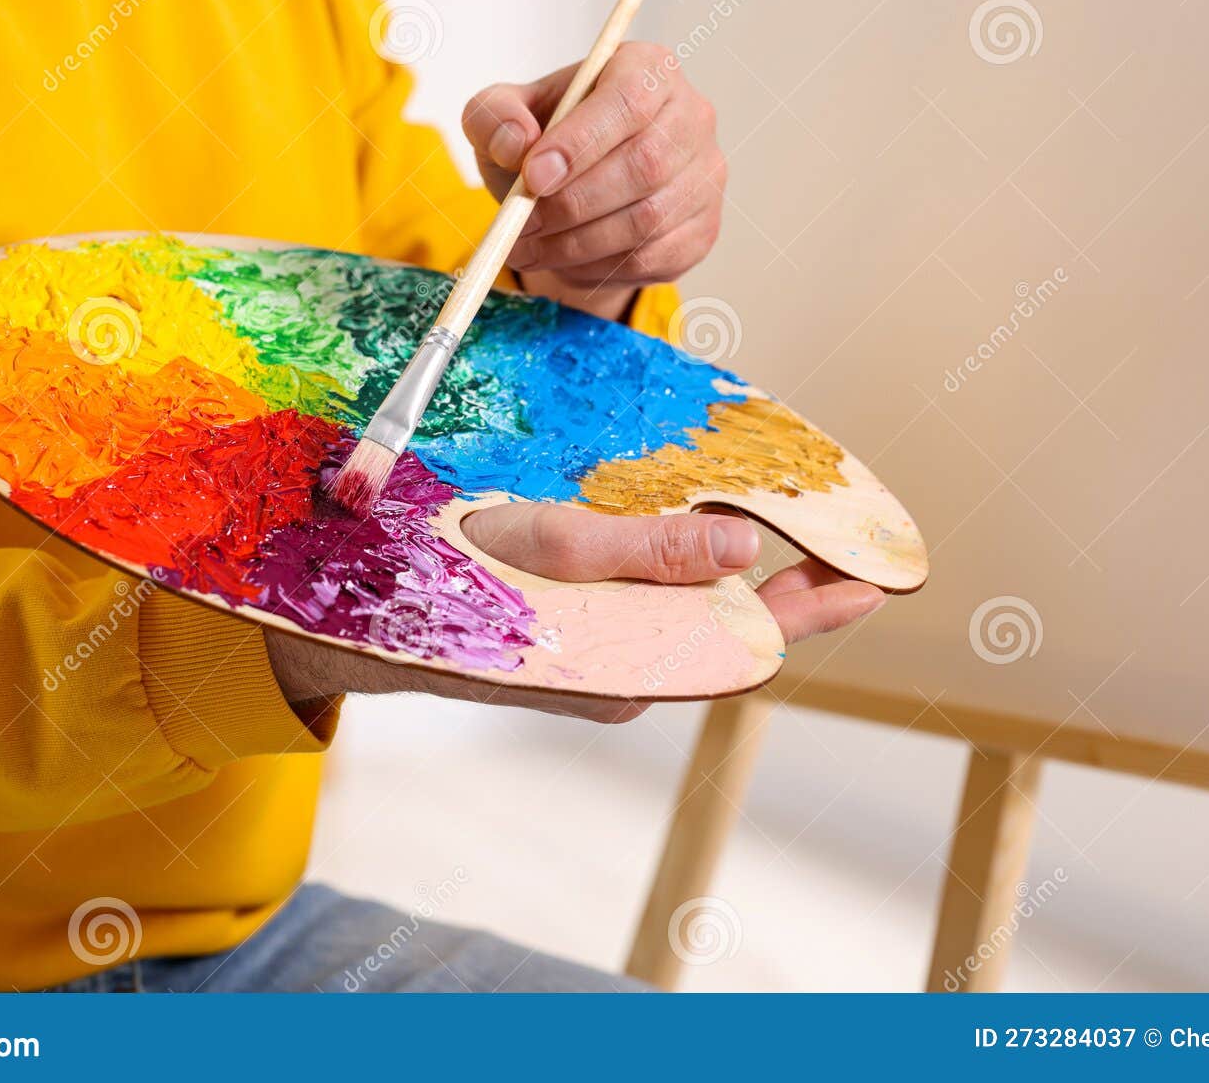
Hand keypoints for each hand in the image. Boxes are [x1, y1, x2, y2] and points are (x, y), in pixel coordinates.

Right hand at [264, 507, 884, 723]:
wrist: (331, 616)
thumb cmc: (429, 577)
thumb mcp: (541, 551)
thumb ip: (646, 550)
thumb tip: (746, 546)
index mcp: (619, 661)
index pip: (745, 638)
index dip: (814, 606)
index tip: (878, 580)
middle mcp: (616, 668)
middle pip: (729, 630)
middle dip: (796, 594)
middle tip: (858, 558)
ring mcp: (592, 652)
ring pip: (691, 617)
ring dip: (745, 582)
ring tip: (800, 545)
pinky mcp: (568, 633)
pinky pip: (647, 606)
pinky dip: (684, 573)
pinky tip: (699, 541)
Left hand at [462, 43, 726, 319]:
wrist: (575, 187)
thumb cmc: (544, 139)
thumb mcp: (504, 116)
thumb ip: (494, 117)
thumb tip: (515, 144)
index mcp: (647, 69)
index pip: (628, 100)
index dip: (581, 142)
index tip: (532, 176)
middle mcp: (690, 116)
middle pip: (644, 164)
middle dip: (572, 203)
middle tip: (521, 223)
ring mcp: (705, 175)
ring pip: (648, 219)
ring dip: (578, 243)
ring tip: (528, 247)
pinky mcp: (703, 227)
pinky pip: (654, 257)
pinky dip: (600, 266)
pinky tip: (565, 259)